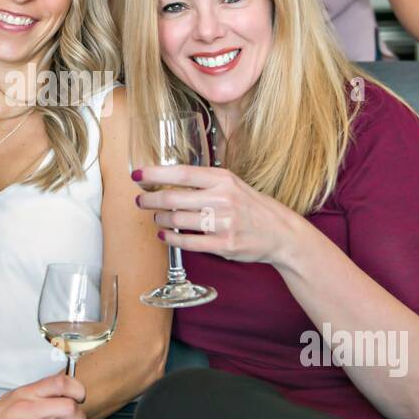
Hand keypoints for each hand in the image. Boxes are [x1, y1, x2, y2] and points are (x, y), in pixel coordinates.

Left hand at [134, 164, 304, 269]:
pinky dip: (170, 238)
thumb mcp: (232, 184)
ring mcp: (223, 223)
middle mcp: (223, 199)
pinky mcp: (224, 245)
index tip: (138, 175)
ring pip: (177, 220)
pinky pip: (188, 242)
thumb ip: (205, 182)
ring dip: (160, 219)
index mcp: (223, 179)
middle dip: (150, 199)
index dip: (156, 174)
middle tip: (140, 200)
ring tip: (156, 217)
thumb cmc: (252, 206)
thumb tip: (168, 179)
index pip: (182, 173)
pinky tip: (164, 234)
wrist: (280, 232)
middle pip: (173, 198)